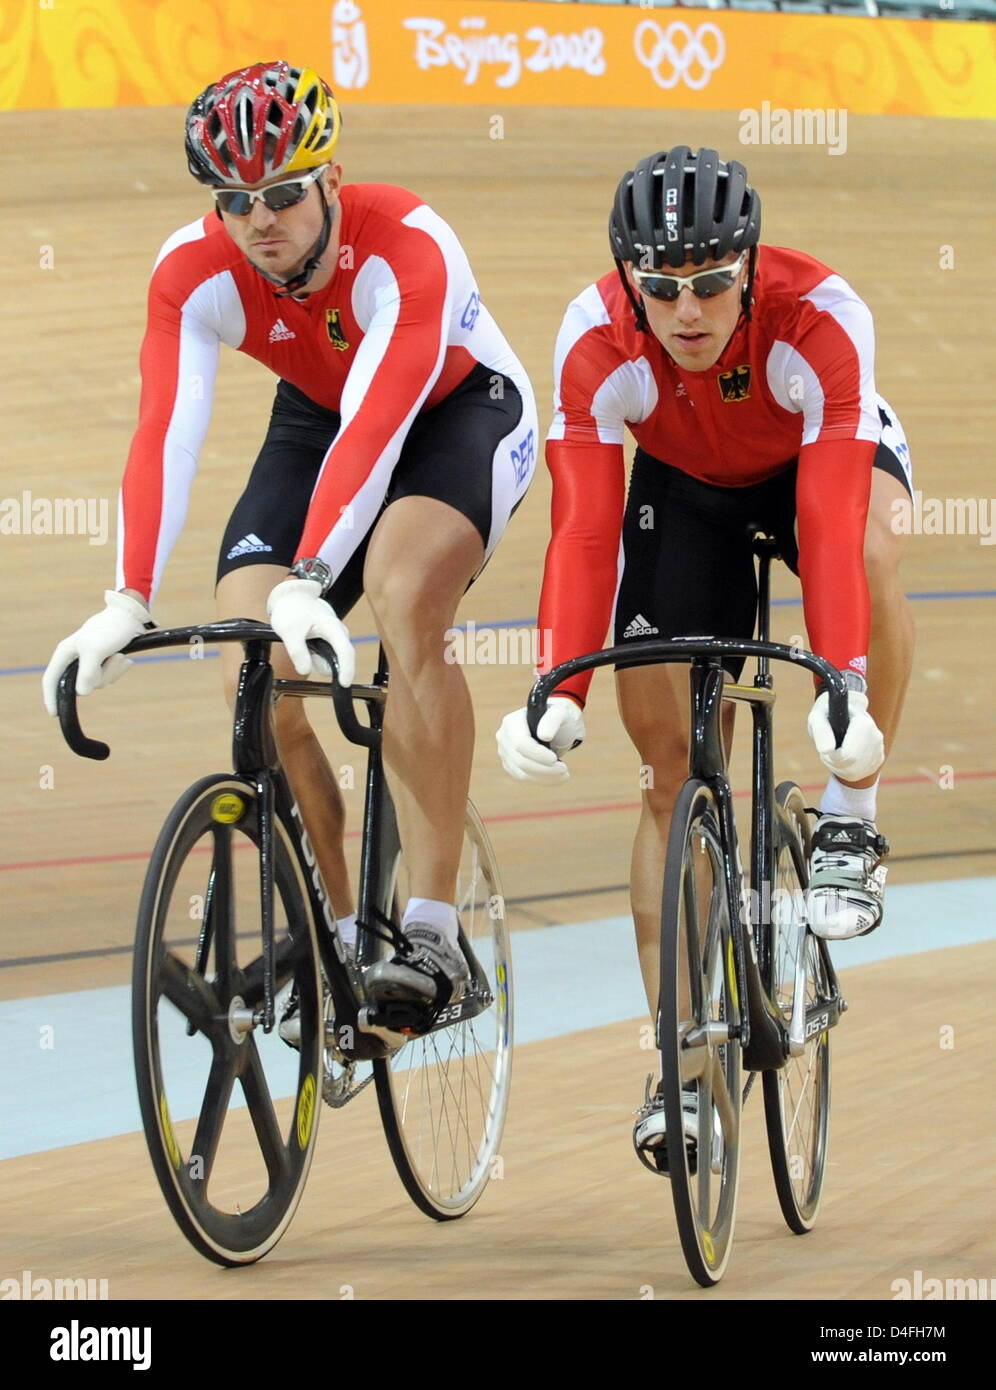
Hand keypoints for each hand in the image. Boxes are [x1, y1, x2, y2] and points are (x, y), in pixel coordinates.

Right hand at [42, 590, 151, 715]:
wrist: (131, 617)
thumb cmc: (110, 629)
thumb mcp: (96, 649)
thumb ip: (87, 672)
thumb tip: (81, 693)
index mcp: (65, 653)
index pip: (51, 679)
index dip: (50, 697)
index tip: (54, 714)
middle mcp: (75, 659)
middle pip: (83, 684)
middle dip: (101, 676)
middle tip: (113, 658)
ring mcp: (90, 661)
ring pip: (99, 682)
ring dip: (113, 671)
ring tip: (119, 654)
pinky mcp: (103, 662)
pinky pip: (109, 676)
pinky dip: (118, 669)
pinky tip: (124, 657)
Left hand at [266, 577, 354, 685]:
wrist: (293, 598)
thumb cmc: (292, 611)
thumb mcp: (289, 632)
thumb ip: (297, 652)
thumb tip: (305, 670)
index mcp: (332, 627)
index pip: (345, 651)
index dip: (347, 669)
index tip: (344, 684)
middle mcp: (339, 632)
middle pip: (340, 659)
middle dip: (322, 664)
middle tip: (303, 655)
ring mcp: (337, 636)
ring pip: (331, 659)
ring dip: (317, 660)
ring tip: (302, 645)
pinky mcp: (332, 640)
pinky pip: (327, 656)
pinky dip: (316, 656)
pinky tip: (307, 646)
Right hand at [496, 696, 585, 781]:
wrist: (554, 726)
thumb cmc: (556, 717)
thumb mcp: (560, 712)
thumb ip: (553, 720)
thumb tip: (544, 735)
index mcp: (512, 722)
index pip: (520, 743)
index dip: (537, 754)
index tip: (554, 759)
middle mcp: (504, 737)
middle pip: (520, 761)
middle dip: (544, 769)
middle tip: (564, 770)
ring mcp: (505, 753)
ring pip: (522, 773)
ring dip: (545, 777)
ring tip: (565, 775)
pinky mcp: (510, 765)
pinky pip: (524, 778)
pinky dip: (542, 780)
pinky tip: (556, 776)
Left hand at [808, 688, 883, 781]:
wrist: (842, 714)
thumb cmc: (827, 715)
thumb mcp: (817, 717)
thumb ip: (820, 731)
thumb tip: (827, 750)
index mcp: (863, 723)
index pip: (848, 754)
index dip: (831, 755)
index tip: (826, 748)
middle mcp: (876, 736)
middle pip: (851, 764)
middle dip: (833, 762)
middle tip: (827, 751)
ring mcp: (879, 748)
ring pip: (855, 772)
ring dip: (837, 767)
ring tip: (833, 752)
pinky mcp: (878, 759)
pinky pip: (858, 774)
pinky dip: (845, 771)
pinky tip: (842, 757)